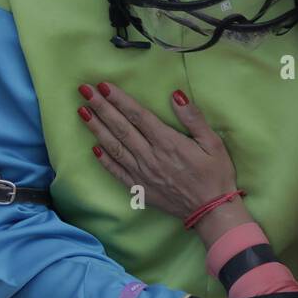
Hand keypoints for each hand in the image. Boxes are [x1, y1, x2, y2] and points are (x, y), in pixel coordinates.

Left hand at [78, 82, 236, 219]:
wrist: (211, 210)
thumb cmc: (216, 174)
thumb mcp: (213, 142)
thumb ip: (193, 118)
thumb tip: (176, 95)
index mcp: (168, 142)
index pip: (138, 115)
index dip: (120, 99)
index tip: (104, 86)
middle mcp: (150, 156)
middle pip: (121, 128)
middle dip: (101, 107)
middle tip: (84, 91)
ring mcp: (142, 174)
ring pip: (114, 147)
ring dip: (97, 128)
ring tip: (82, 112)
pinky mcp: (139, 188)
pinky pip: (116, 171)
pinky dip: (104, 159)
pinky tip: (93, 147)